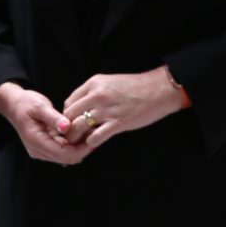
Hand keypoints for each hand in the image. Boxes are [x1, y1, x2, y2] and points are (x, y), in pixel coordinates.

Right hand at [0, 84, 85, 166]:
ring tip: (89, 130)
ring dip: (79, 146)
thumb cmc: (25, 103)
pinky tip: (80, 132)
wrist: (14, 104)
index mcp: (36, 141)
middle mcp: (38, 150)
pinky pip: (62, 151)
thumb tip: (67, 127)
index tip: (93, 136)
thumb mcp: (39, 106)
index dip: (81, 148)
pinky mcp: (45, 147)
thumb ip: (54, 118)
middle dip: (83, 148)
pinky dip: (73, 143)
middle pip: (67, 158)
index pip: (64, 154)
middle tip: (94, 132)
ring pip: (66, 156)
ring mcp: (41, 151)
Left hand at [58, 69, 189, 159]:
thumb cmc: (135, 87)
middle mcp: (97, 95)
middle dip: (67, 128)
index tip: (69, 123)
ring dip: (76, 137)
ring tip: (77, 143)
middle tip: (69, 137)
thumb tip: (80, 107)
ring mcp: (107, 109)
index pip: (69, 102)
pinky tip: (93, 143)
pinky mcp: (118, 122)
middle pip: (70, 115)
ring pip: (79, 126)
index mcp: (93, 84)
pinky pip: (96, 136)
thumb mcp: (109, 83)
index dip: (67, 115)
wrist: (159, 89)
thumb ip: (93, 93)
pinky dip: (92, 142)